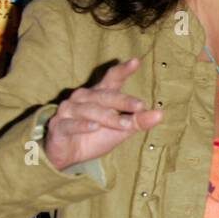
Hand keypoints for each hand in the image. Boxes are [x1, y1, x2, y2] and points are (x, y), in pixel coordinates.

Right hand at [43, 57, 162, 170]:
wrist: (68, 155)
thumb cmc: (95, 136)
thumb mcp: (120, 129)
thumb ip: (138, 121)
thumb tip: (160, 114)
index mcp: (99, 95)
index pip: (112, 79)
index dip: (123, 70)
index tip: (136, 62)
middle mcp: (83, 97)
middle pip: (105, 96)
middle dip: (123, 101)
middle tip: (140, 106)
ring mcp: (69, 110)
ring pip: (90, 110)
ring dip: (108, 117)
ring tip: (125, 124)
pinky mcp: (59, 125)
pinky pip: (71, 124)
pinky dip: (83, 125)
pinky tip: (95, 126)